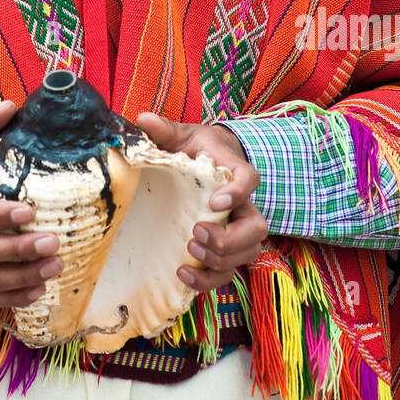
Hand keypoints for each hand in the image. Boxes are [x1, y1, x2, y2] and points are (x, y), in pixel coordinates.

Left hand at [136, 113, 268, 294]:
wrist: (207, 162)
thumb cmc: (196, 148)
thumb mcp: (181, 136)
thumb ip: (164, 130)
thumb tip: (143, 119)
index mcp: (233, 170)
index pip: (249, 180)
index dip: (238, 193)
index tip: (216, 202)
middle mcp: (243, 204)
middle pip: (256, 228)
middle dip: (229, 238)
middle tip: (197, 232)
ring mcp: (237, 229)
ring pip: (248, 253)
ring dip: (220, 259)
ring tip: (190, 252)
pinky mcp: (225, 249)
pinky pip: (229, 272)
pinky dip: (210, 281)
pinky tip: (183, 274)